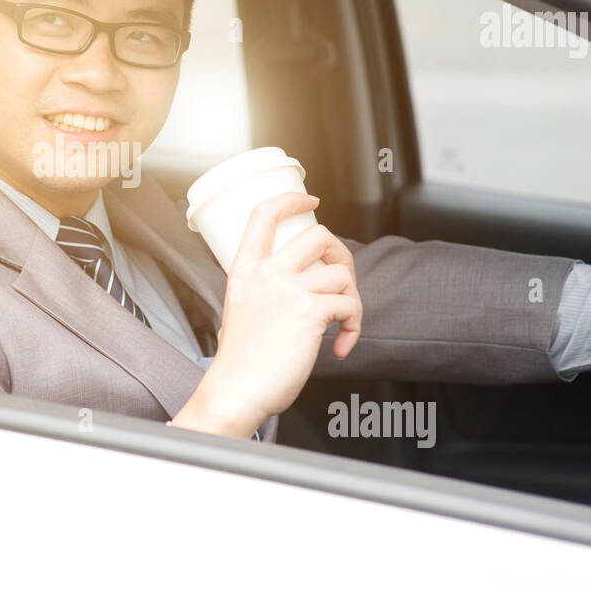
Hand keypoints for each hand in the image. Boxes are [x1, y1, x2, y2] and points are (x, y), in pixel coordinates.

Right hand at [172, 191, 362, 437]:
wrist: (237, 390)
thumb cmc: (240, 361)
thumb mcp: (242, 309)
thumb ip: (266, 289)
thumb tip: (305, 286)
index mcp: (244, 270)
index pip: (263, 215)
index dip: (290, 199)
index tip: (309, 200)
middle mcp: (266, 274)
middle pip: (318, 235)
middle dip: (341, 253)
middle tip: (341, 280)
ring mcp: (288, 290)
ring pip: (341, 274)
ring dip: (351, 300)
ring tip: (340, 324)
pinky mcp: (310, 313)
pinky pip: (349, 306)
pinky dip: (353, 327)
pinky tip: (340, 346)